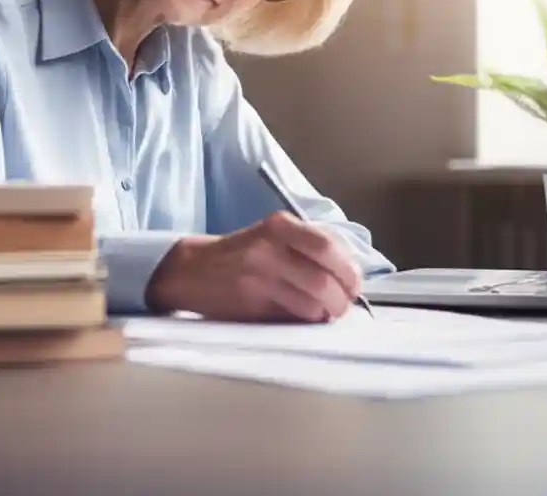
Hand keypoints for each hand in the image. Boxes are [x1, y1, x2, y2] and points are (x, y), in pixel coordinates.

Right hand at [145, 212, 363, 321]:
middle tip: (342, 306)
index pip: (328, 247)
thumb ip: (308, 248)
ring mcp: (259, 276)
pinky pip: (292, 316)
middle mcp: (269, 247)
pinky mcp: (251, 302)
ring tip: (324, 313)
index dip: (349, 270)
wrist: (192, 269)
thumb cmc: (241, 254)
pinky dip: (306, 320)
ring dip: (325, 313)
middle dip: (342, 298)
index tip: (354, 284)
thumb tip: (349, 277)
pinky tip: (303, 317)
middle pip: (324, 279)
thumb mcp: (272, 236)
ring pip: (311, 302)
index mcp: (280, 225)